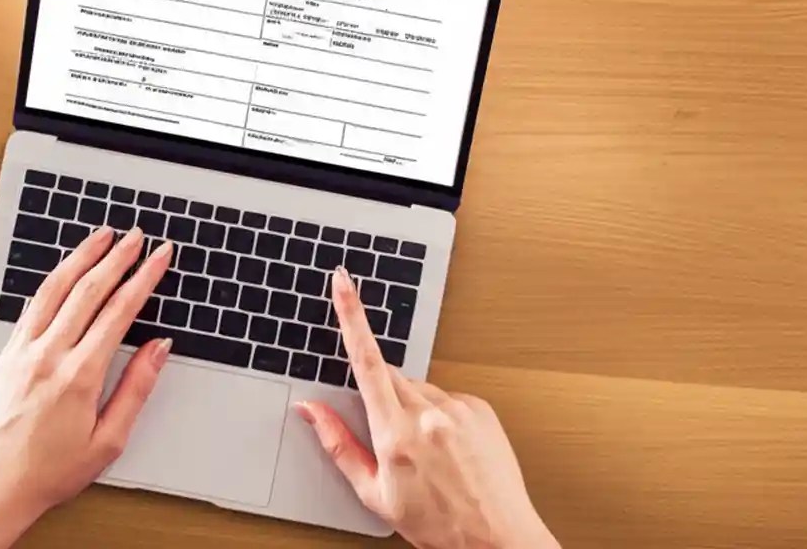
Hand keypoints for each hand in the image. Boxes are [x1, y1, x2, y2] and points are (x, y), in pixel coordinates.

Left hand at [0, 227, 173, 548]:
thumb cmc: (48, 472)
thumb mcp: (108, 440)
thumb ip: (136, 388)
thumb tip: (158, 349)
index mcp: (79, 375)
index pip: (120, 310)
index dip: (144, 277)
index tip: (160, 256)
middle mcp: (49, 354)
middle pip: (89, 289)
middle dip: (117, 257)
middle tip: (137, 236)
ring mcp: (23, 350)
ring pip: (56, 288)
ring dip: (82, 257)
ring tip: (102, 236)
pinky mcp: (7, 354)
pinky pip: (33, 305)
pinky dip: (54, 281)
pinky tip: (65, 271)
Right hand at [296, 267, 558, 548]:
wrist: (497, 538)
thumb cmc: (435, 524)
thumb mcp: (373, 493)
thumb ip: (337, 444)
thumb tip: (310, 410)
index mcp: (395, 434)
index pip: (365, 360)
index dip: (350, 315)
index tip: (343, 283)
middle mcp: (428, 414)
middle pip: (389, 377)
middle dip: (380, 396)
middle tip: (391, 438)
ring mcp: (459, 409)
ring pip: (418, 388)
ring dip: (412, 409)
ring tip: (427, 454)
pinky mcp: (481, 408)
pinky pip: (447, 398)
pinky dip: (440, 415)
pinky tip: (448, 449)